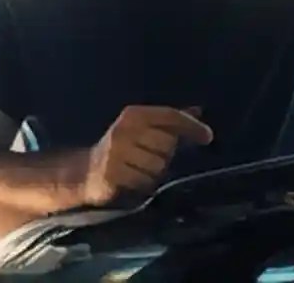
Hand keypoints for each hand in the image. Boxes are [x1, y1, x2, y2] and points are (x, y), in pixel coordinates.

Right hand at [80, 105, 213, 205]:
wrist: (84, 171)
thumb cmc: (121, 148)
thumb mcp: (142, 128)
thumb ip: (169, 121)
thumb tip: (198, 109)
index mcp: (133, 115)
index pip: (169, 116)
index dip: (191, 125)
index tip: (208, 137)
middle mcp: (124, 130)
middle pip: (168, 144)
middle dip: (165, 153)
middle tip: (150, 156)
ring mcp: (116, 154)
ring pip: (159, 166)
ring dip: (154, 171)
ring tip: (139, 169)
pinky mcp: (112, 175)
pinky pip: (145, 183)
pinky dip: (144, 184)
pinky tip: (132, 180)